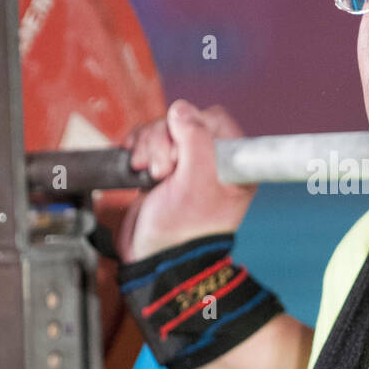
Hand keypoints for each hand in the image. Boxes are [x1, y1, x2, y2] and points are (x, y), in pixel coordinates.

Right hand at [115, 99, 256, 262]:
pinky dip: (137, 147)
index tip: (181, 154)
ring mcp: (185, 164)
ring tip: (149, 175)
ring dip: (149, 146)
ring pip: (163, 128)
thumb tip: (181, 109)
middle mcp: (212, 162)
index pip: (214, 120)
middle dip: (165, 141)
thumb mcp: (195, 184)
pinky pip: (147, 138)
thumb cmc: (182, 232)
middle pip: (184, 121)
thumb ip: (195, 141)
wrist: (154, 259)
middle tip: (163, 172)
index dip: (192, 128)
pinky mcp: (162, 167)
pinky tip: (136, 166)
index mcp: (233, 165)